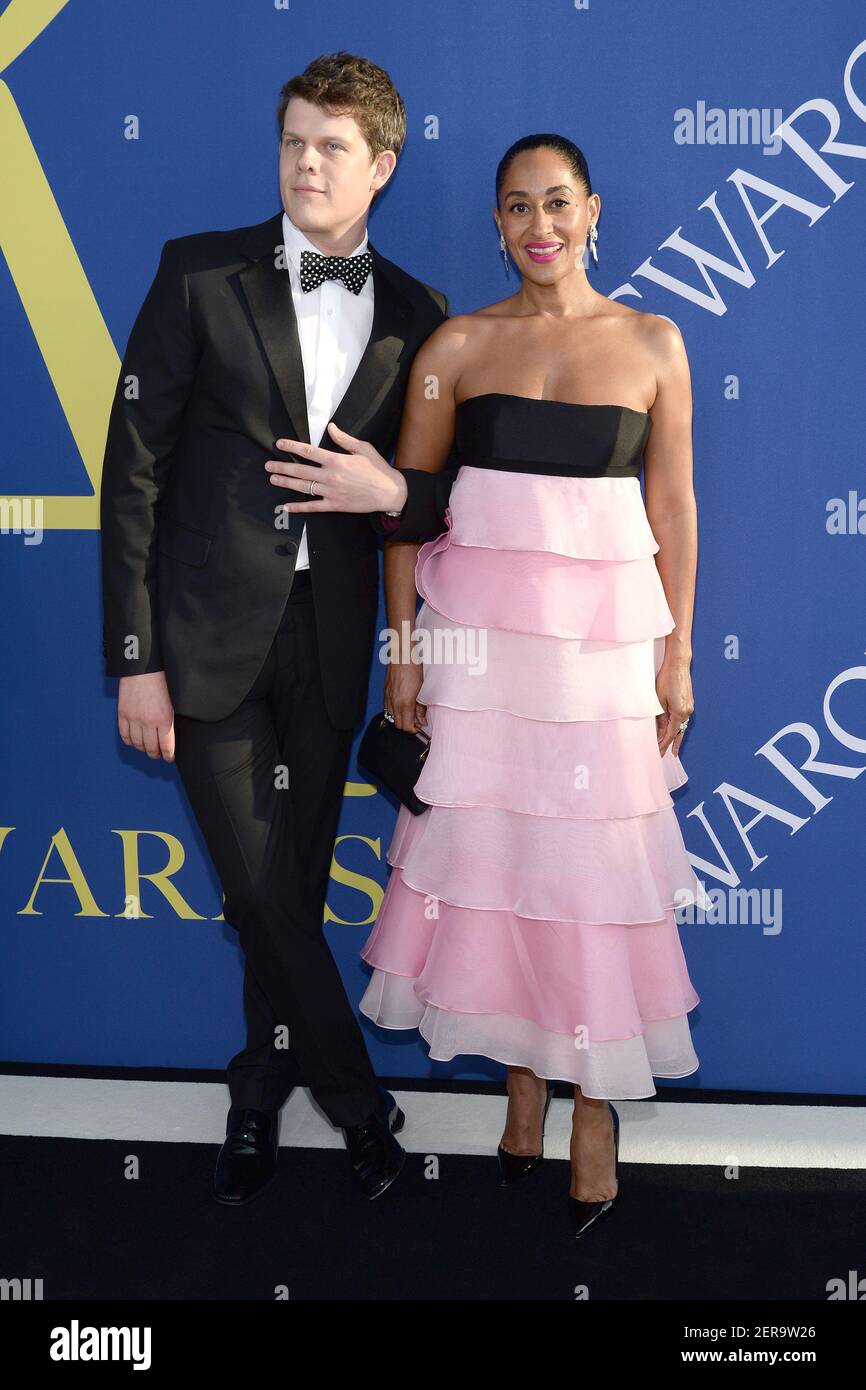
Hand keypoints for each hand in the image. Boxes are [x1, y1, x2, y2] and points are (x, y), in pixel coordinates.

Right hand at [118, 671, 174, 760]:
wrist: (143, 668)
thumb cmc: (162, 682)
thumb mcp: (172, 703)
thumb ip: (169, 721)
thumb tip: (170, 737)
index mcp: (163, 719)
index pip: (166, 746)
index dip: (168, 755)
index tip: (169, 758)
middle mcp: (147, 722)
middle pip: (150, 748)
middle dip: (155, 754)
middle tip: (158, 755)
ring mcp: (133, 719)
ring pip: (137, 744)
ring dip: (142, 749)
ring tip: (147, 748)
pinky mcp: (122, 714)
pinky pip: (124, 735)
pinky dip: (129, 741)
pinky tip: (134, 741)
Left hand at [265, 421, 407, 514]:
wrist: (390, 492)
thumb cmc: (378, 468)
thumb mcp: (363, 448)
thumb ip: (344, 439)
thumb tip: (330, 427)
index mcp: (336, 460)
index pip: (308, 452)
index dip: (292, 447)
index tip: (279, 444)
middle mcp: (331, 476)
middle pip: (300, 471)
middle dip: (282, 467)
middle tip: (268, 466)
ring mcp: (331, 492)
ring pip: (303, 487)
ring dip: (286, 483)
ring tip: (273, 480)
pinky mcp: (335, 505)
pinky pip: (313, 507)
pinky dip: (299, 507)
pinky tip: (287, 507)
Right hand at [384, 660, 426, 733]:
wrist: (402, 655)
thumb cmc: (414, 669)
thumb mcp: (422, 690)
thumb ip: (421, 708)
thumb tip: (422, 720)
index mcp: (404, 703)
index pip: (406, 727)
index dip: (414, 730)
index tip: (420, 727)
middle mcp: (394, 703)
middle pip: (398, 725)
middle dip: (407, 725)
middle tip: (416, 721)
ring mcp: (388, 697)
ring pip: (392, 717)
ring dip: (401, 718)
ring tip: (410, 713)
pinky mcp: (385, 692)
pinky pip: (387, 708)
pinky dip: (395, 711)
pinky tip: (402, 705)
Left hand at [655, 656, 693, 757]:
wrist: (678, 664)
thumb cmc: (666, 679)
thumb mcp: (659, 700)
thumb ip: (660, 717)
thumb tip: (659, 730)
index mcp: (679, 713)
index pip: (670, 734)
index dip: (664, 744)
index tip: (659, 752)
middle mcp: (687, 712)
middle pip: (678, 732)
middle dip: (672, 744)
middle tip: (668, 755)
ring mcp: (689, 707)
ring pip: (681, 726)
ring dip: (675, 735)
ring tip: (671, 746)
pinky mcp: (688, 702)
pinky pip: (683, 718)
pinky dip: (678, 726)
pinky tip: (675, 729)